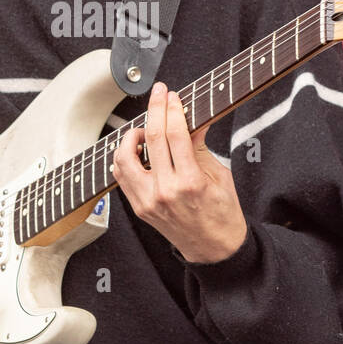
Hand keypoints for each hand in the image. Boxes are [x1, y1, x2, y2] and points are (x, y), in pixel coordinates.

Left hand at [111, 81, 248, 263]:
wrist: (213, 248)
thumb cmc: (221, 212)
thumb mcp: (219, 175)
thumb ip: (199, 146)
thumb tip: (189, 118)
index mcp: (190, 182)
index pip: (175, 134)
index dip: (171, 109)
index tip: (171, 95)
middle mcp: (165, 191)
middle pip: (151, 138)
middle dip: (154, 109)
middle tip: (158, 95)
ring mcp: (148, 201)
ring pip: (125, 157)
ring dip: (131, 136)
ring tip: (144, 130)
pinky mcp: (139, 207)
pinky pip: (121, 176)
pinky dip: (124, 158)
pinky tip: (136, 150)